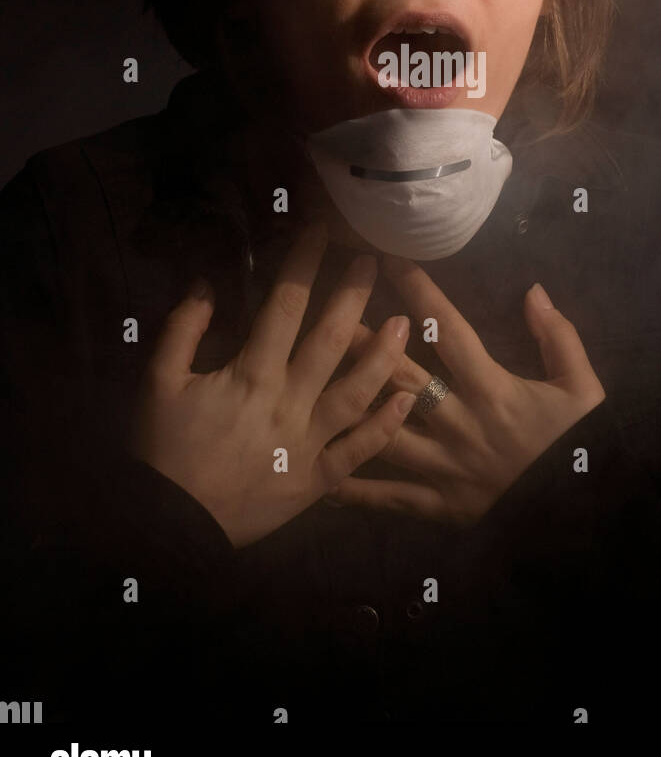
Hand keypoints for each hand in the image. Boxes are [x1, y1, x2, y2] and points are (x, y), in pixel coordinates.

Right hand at [129, 222, 415, 547]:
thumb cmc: (163, 450)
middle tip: (374, 261)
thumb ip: (182, 330)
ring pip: (358, 392)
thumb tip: (207, 283)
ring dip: (384, 355)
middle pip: (331, 339)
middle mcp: (287, 401)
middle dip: (355, 295)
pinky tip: (408, 400)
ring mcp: (308, 442)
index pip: (284, 305)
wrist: (170, 526)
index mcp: (250, 374)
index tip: (322, 230)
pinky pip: (359, 450)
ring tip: (407, 323)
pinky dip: (386, 425)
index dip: (305, 262)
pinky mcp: (318, 479)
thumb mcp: (158, 383)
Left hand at [325, 256, 605, 528]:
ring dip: (350, 407)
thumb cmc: (579, 445)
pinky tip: (322, 475)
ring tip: (314, 385)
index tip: (390, 261)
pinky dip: (356, 489)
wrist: (585, 512)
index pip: (450, 331)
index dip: (419, 293)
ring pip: (386, 433)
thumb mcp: (584, 389)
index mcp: (494, 390)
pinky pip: (392, 498)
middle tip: (328, 314)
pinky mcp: (442, 507)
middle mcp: (461, 425)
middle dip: (363, 344)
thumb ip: (559, 338)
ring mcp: (447, 468)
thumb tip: (533, 291)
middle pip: (402, 378)